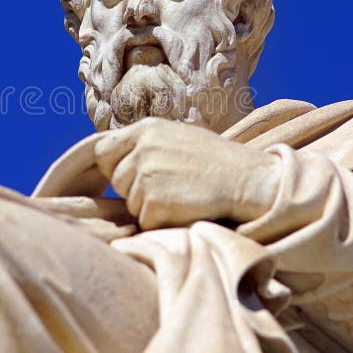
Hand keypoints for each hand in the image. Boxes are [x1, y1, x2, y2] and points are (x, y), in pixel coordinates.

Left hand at [94, 118, 280, 229]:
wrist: (249, 180)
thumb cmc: (217, 161)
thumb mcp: (178, 137)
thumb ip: (146, 144)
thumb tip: (114, 155)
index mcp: (146, 130)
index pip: (103, 151)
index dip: (114, 166)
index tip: (132, 175)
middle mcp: (141, 150)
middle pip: (117, 180)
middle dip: (136, 189)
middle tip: (172, 187)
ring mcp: (146, 177)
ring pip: (131, 204)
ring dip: (151, 207)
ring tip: (183, 195)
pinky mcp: (154, 205)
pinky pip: (145, 222)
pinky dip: (163, 222)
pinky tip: (187, 208)